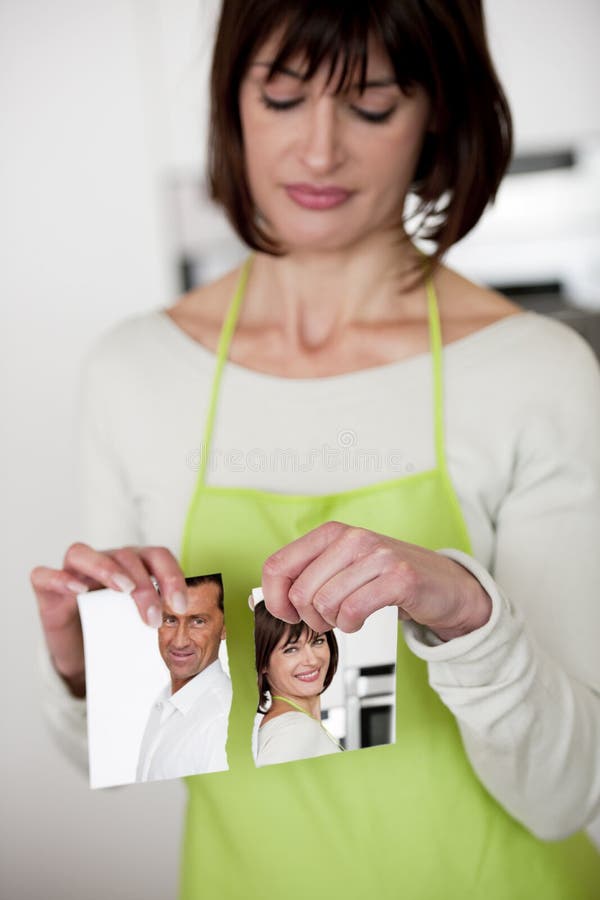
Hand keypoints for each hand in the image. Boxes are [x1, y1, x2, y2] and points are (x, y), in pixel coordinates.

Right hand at [31, 543, 186, 696]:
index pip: (156, 556)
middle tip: (153, 617)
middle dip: (144, 584)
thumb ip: (156, 618)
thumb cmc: (114, 629)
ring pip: (83, 553)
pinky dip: (60, 579)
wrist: (80, 650)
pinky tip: (77, 590)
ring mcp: (73, 571)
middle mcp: (104, 561)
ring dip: (107, 568)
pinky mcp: (46, 588)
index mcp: (132, 565)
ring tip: (123, 589)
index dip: (171, 576)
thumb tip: (180, 635)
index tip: (180, 605)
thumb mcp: (139, 623)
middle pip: (125, 555)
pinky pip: (45, 574)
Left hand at [262, 521, 491, 640]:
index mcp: (331, 533)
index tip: (288, 613)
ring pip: (324, 603)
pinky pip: (353, 610)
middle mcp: (352, 538)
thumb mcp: (342, 567)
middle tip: (328, 618)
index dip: (274, 598)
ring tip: (347, 616)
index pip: (277, 565)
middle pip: (300, 591)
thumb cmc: (387, 578)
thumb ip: (306, 576)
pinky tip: (360, 619)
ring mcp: (377, 556)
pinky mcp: (398, 578)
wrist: (443, 585)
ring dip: (332, 622)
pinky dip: (351, 624)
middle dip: (309, 616)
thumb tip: (263, 599)